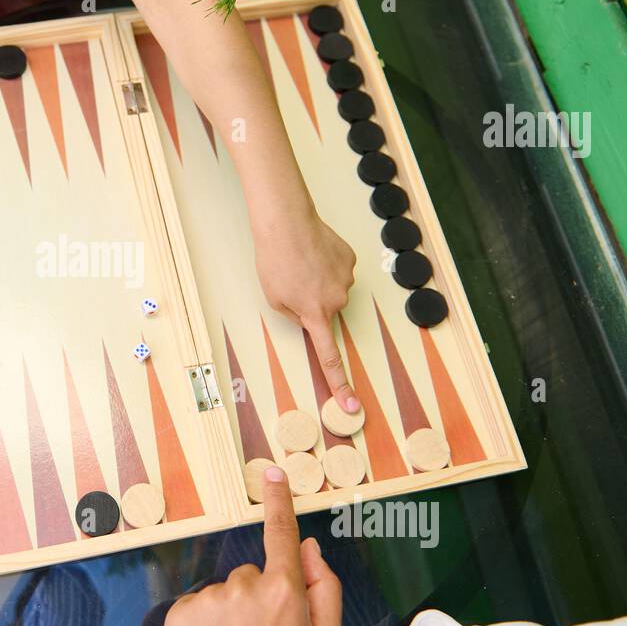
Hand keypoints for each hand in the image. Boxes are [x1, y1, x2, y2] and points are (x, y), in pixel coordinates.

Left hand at [163, 464, 342, 625]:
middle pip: (253, 573)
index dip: (278, 500)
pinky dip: (205, 624)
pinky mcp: (179, 614)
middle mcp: (244, 587)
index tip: (272, 473)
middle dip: (260, 597)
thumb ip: (325, 591)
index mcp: (285, 593)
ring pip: (225, 591)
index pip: (282, 533)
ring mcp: (208, 599)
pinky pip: (198, 605)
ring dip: (231, 612)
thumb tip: (311, 548)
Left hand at [253, 202, 360, 414]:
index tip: (352, 404)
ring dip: (317, 282)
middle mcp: (337, 300)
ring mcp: (347, 279)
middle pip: (325, 313)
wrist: (287, 221)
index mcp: (315, 314)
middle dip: (310, 304)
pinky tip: (312, 253)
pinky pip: (338, 270)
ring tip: (299, 263)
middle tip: (292, 281)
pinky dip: (325, 265)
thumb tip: (310, 316)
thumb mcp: (274, 299)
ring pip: (332, 290)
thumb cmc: (274, 261)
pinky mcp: (351, 260)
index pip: (329, 357)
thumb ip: (294, 316)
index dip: (340, 383)